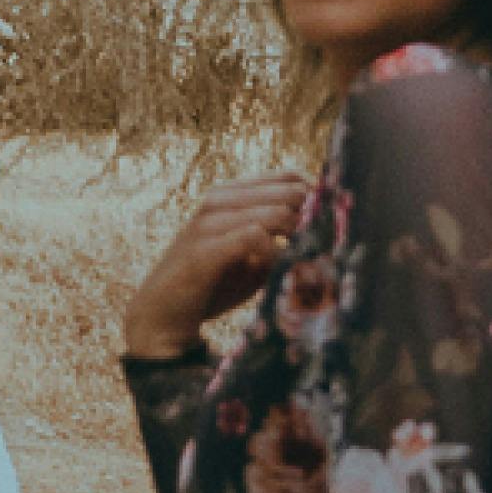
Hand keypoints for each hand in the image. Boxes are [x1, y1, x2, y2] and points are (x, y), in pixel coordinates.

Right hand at [122, 173, 314, 361]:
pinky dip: (275, 255)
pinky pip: (254, 237)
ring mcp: (209, 221)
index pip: (288, 176)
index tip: (329, 227)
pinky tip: (279, 272)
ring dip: (298, 239)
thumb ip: (282, 242)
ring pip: (276, 212)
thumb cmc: (213, 285)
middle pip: (289, 191)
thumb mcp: (254, 259)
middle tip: (324, 248)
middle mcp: (219, 200)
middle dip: (312, 219)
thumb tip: (323, 237)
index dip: (315, 198)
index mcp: (231, 194)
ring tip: (306, 263)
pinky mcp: (204, 248)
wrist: (162, 316)